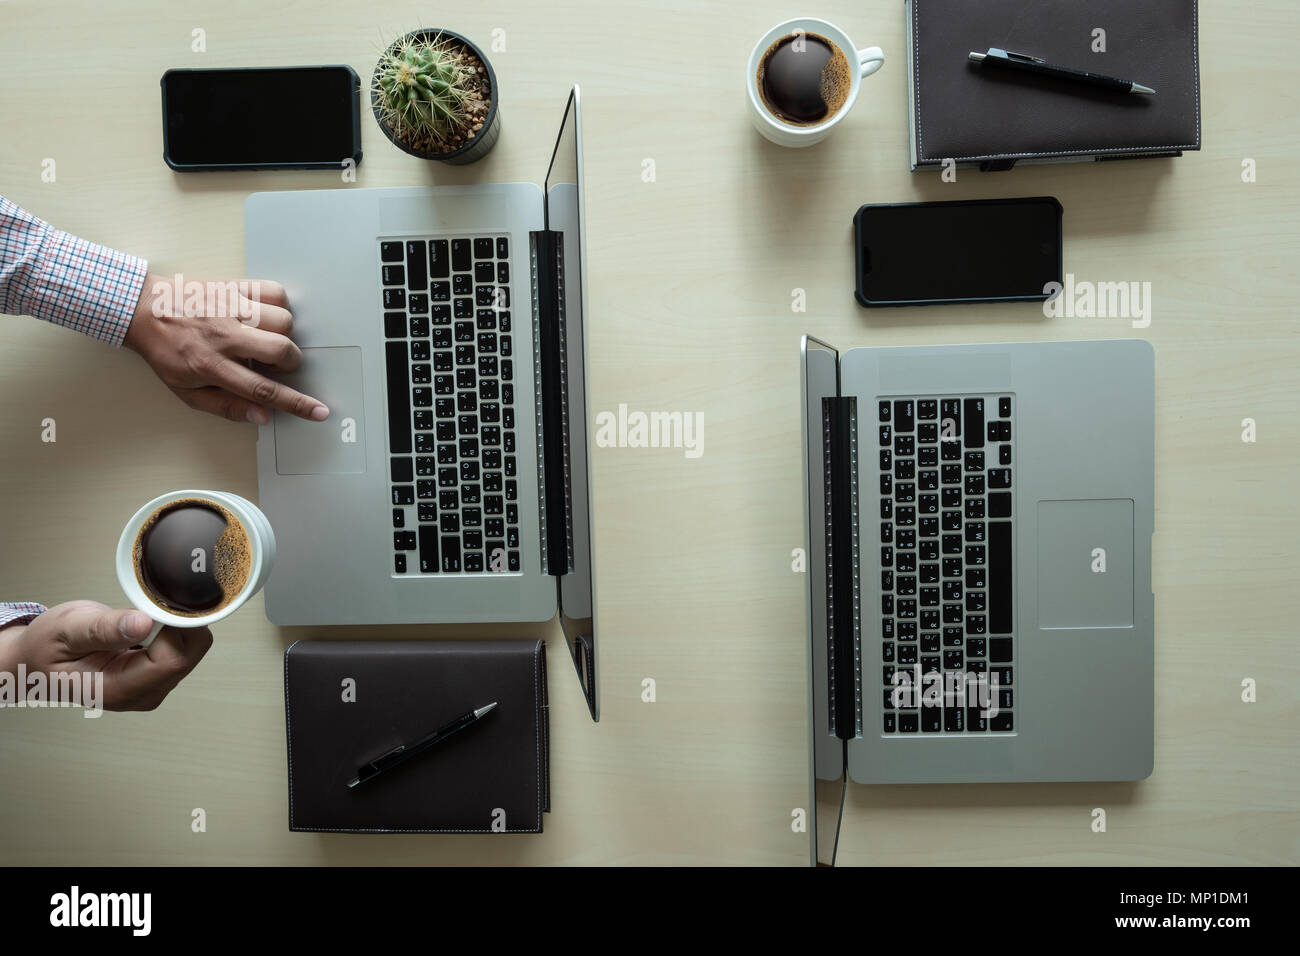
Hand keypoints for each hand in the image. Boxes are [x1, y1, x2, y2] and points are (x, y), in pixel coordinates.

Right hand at [0, 601, 212, 711]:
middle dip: (174, 624)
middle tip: (142, 609)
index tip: (147, 609)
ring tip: (137, 618)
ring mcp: (153, 686)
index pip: (172, 660)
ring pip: (192, 648)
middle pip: (190, 654)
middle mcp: (143, 694)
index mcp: (119, 690)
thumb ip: (104, 629)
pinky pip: (185, 647)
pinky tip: (145, 626)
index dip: (169, 629)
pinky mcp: (158, 674)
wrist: (37, 661)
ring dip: (173, 626)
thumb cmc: (46, 648)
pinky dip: (171, 629)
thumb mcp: (65, 631)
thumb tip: (143, 623)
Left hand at [124, 273, 328, 424]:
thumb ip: (226, 407)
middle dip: (290, 362)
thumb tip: (263, 416)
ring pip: (284, 321)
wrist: (143, 309)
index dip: (296, 404)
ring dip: (282, 334)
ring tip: (263, 337)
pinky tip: (263, 316)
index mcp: (212, 367)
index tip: (319, 412)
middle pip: (282, 351)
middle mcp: (225, 337)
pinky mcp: (234, 287)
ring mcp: (231, 308)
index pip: (263, 389)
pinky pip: (275, 292)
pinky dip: (278, 306)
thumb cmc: (167, 353)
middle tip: (274, 363)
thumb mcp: (187, 392)